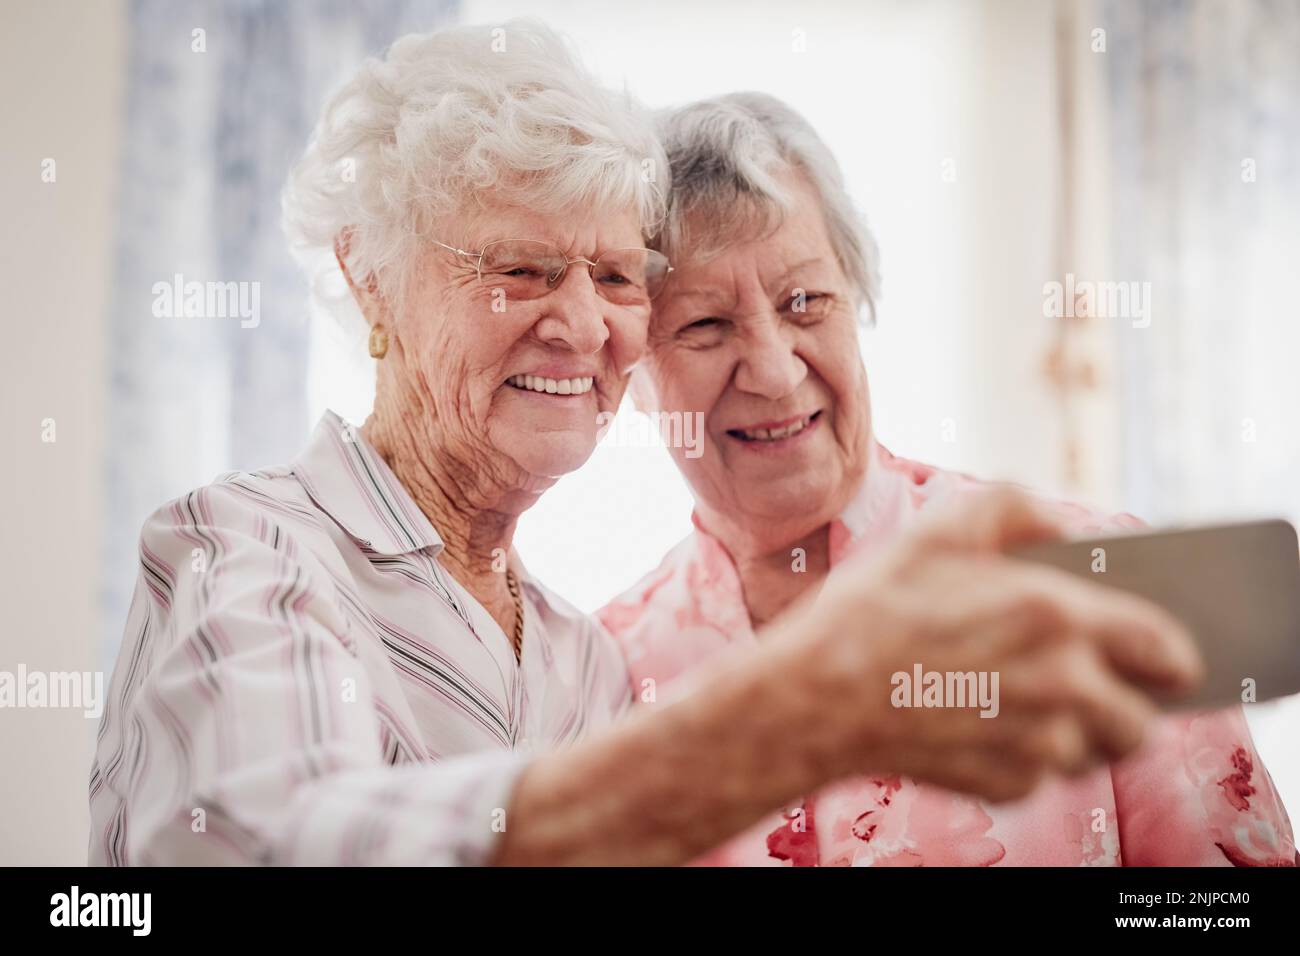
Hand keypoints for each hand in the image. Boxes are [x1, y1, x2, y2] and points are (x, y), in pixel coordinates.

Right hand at [779, 486, 1204, 802]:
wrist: (815, 696)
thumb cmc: (873, 610)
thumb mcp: (939, 529)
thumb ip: (1014, 508)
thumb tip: (1057, 528)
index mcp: (1058, 616)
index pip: (1167, 649)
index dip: (1172, 653)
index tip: (1162, 655)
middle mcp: (1064, 687)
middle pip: (1143, 719)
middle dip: (1125, 702)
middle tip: (1087, 681)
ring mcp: (1038, 745)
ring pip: (1096, 753)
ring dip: (1078, 732)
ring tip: (1027, 701)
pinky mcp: (1008, 785)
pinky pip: (1043, 775)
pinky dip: (1024, 755)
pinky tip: (979, 722)